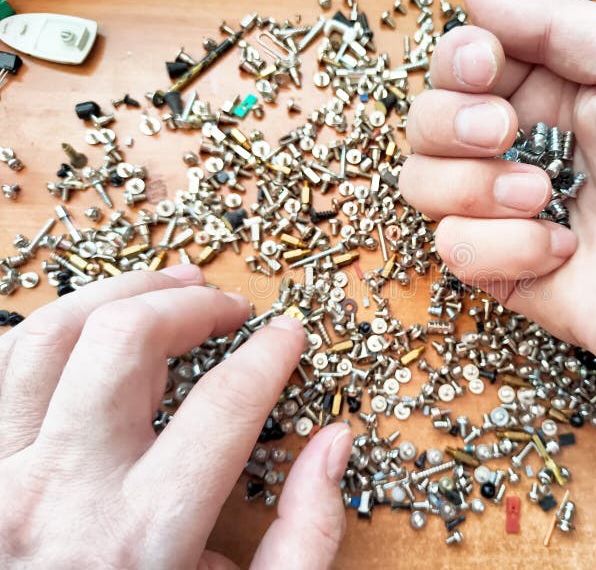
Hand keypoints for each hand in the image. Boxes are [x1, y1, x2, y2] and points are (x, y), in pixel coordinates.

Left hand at [0, 265, 351, 569]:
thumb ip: (304, 535)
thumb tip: (333, 441)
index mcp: (146, 534)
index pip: (224, 403)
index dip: (267, 354)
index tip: (285, 333)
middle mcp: (64, 494)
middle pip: (126, 342)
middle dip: (188, 304)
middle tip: (225, 305)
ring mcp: (2, 478)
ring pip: (50, 336)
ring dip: (117, 294)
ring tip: (164, 289)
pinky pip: (3, 365)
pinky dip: (53, 331)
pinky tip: (94, 327)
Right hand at [400, 0, 595, 397]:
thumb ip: (560, 23)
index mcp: (552, 90)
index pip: (462, 62)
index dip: (458, 60)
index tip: (487, 66)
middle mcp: (519, 146)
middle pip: (426, 121)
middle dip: (452, 122)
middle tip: (505, 131)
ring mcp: (505, 211)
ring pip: (421, 184)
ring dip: (475, 186)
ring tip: (542, 196)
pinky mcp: (503, 268)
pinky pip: (453, 247)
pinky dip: (505, 247)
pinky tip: (562, 249)